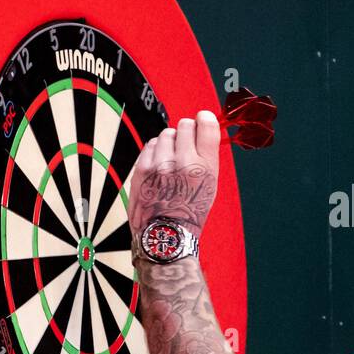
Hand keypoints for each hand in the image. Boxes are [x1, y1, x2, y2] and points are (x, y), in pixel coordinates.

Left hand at [128, 110, 219, 242]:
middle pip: (185, 124)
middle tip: (186, 146)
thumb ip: (207, 156)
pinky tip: (159, 166)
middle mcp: (183, 162)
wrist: (165, 233)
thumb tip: (203, 128)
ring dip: (170, 142)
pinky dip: (155, 151)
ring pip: (166, 133)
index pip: (206, 125)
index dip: (205, 119)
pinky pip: (151, 144)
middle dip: (187, 132)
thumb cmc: (189, 211)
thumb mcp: (210, 185)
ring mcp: (161, 164)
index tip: (203, 120)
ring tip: (171, 161)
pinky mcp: (142, 168)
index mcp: (205, 167)